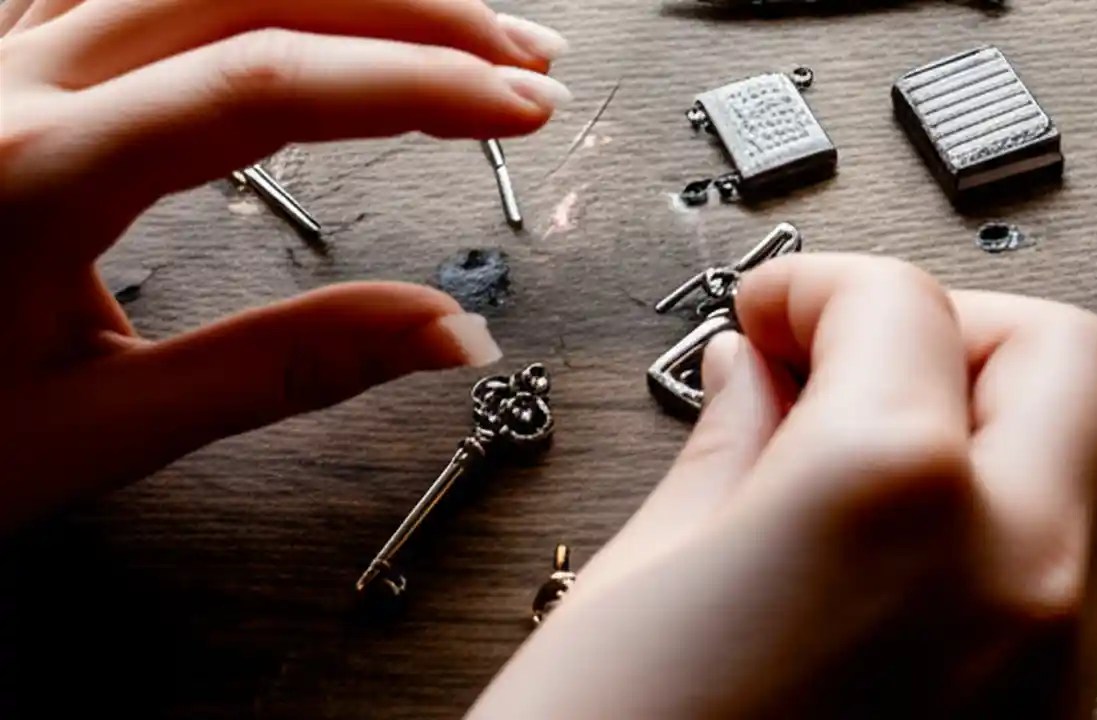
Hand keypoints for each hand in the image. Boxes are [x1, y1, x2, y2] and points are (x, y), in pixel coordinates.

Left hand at [0, 0, 569, 528]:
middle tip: (520, 62)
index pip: (266, 86)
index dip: (416, 83)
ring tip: (450, 20)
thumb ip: (282, 370)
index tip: (517, 108)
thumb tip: (441, 336)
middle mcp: (0, 79)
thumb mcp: (97, 425)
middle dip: (413, 10)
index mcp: (28, 174)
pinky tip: (306, 4)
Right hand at [469, 255, 1096, 717]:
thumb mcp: (639, 583)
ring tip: (887, 433)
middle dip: (950, 321)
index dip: (816, 285)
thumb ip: (725, 451)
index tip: (772, 310)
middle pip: (1061, 353)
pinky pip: (1092, 568)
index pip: (895, 303)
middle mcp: (1009, 569)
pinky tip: (919, 531)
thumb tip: (757, 379)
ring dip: (1008, 411)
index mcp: (887, 494)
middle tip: (847, 350)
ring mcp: (1055, 659)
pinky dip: (1025, 511)